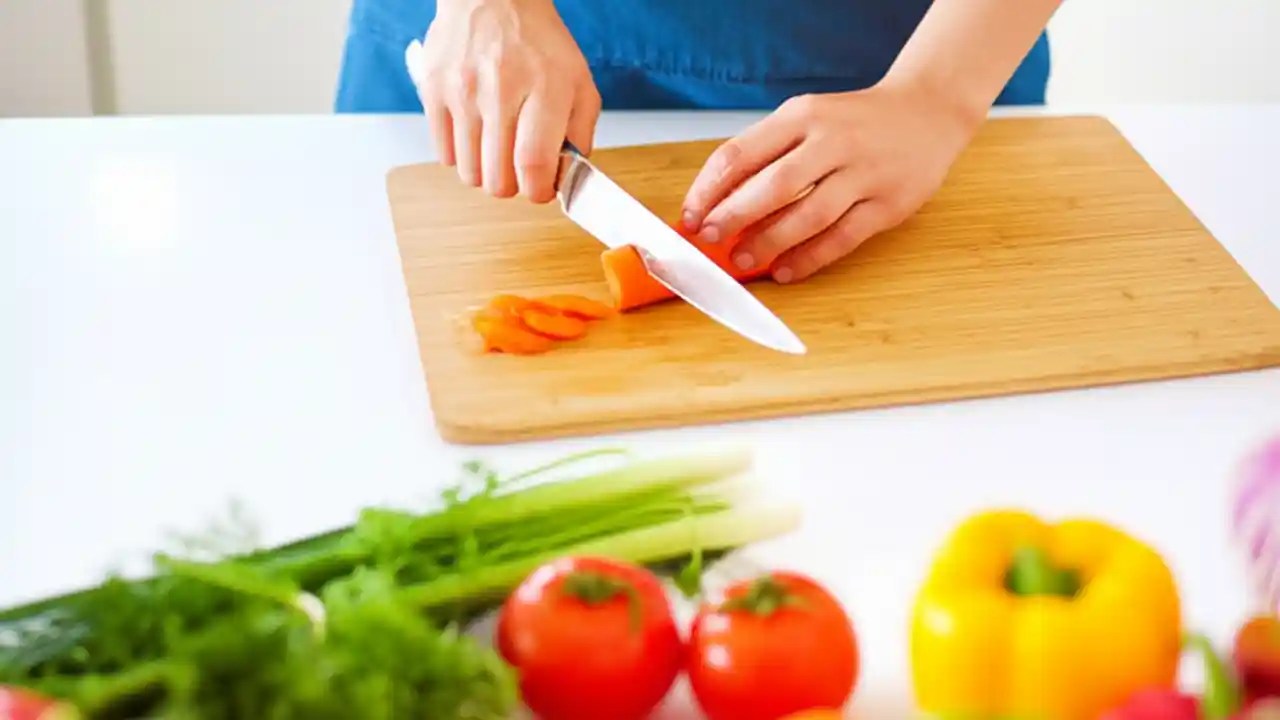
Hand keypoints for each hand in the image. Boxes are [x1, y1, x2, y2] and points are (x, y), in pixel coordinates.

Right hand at [417, 0, 600, 201]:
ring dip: (487, 173)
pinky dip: (461, 156)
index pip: (534, 164)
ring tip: (497, 151)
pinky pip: (443, 154)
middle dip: (513, 186)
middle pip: (499, 179)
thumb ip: (580, 132)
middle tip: (519, 170)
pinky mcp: (434, 91)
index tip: (541, 189)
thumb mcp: (579, 81)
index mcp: (546, 88)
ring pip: (470, 173)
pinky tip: (476, 136)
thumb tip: (565, 176)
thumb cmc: (537, 42)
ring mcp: (462, 92)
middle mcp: (501, 90)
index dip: (538, 191)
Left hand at [680, 81, 980, 282]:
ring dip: (769, 242)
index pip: (741, 154)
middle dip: (733, 217)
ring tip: (741, 260)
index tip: (689, 216)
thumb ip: (766, 154)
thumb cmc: (855, 122)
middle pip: (773, 185)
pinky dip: (810, 258)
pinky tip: (785, 271)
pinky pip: (842, 238)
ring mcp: (865, 174)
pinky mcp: (889, 205)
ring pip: (808, 215)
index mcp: (802, 116)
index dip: (708, 190)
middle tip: (708, 240)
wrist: (929, 112)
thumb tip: (717, 204)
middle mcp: (833, 141)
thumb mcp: (808, 118)